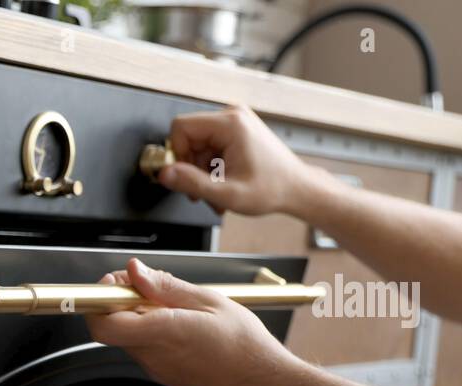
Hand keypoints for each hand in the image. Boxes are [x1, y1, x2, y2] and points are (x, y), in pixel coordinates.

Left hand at [86, 258, 306, 385]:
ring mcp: (158, 370)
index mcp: (163, 333)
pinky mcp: (165, 377)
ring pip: (129, 337)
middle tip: (142, 285)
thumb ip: (166, 286)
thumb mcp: (210, 301)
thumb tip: (135, 272)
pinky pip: (145, 349)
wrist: (264, 385)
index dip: (100, 300)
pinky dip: (151, 331)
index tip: (114, 282)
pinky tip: (178, 323)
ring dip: (137, 317)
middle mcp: (154, 356)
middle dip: (119, 302)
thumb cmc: (246, 346)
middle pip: (113, 327)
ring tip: (170, 304)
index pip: (104, 324)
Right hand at [160, 105, 327, 217]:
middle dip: (191, 167)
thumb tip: (165, 173)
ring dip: (202, 172)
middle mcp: (232, 116)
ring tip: (217, 190)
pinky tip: (223, 182)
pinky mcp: (236, 131)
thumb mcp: (226, 193)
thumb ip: (191, 183)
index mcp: (230, 123)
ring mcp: (235, 122)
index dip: (176, 154)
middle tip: (203, 189)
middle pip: (188, 138)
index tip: (185, 174)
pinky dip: (211, 168)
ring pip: (197, 146)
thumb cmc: (272, 188)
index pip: (180, 127)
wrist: (296, 188)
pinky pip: (209, 147)